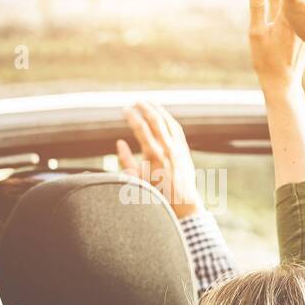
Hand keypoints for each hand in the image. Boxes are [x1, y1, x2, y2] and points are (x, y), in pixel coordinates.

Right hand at [115, 101, 203, 219]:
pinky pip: (177, 129)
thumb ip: (126, 160)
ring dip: (157, 110)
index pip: (140, 128)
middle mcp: (167, 148)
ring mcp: (178, 148)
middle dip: (144, 108)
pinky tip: (162, 115)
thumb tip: (120, 143)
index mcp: (153, 155)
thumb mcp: (136, 179)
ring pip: (168, 122)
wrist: (182, 203)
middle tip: (135, 102)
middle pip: (155, 120)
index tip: (124, 110)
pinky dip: (168, 119)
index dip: (131, 116)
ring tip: (148, 103)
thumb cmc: (156, 194)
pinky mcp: (184, 150)